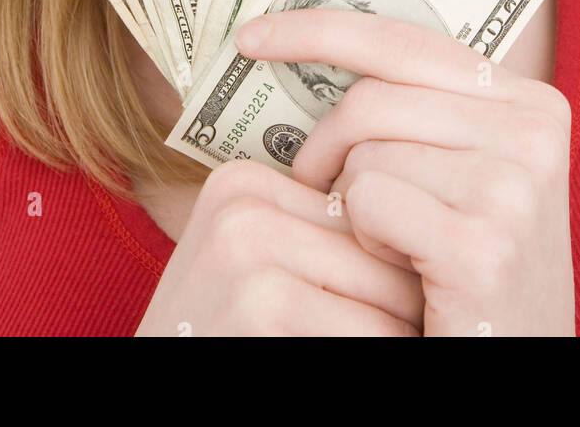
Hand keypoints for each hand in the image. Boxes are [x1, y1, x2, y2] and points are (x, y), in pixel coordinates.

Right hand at [134, 155, 422, 335]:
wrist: (151, 396)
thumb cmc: (220, 342)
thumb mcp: (254, 272)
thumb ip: (316, 240)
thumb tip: (428, 229)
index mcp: (241, 182)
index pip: (365, 212)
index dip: (381, 272)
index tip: (354, 308)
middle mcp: (241, 201)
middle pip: (381, 249)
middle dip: (396, 307)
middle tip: (370, 334)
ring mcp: (245, 247)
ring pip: (389, 295)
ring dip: (392, 338)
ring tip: (353, 347)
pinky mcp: (259, 302)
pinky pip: (370, 334)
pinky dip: (371, 360)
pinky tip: (331, 361)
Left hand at [234, 9, 575, 337]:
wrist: (508, 368)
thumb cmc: (464, 277)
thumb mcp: (460, 178)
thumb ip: (417, 113)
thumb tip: (305, 40)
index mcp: (529, 101)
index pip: (406, 40)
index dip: (320, 30)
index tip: (251, 37)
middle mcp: (534, 130)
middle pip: (372, 98)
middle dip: (324, 148)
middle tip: (325, 198)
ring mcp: (515, 186)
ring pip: (365, 153)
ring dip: (354, 206)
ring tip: (398, 249)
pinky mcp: (484, 245)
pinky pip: (368, 201)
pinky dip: (365, 239)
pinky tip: (406, 276)